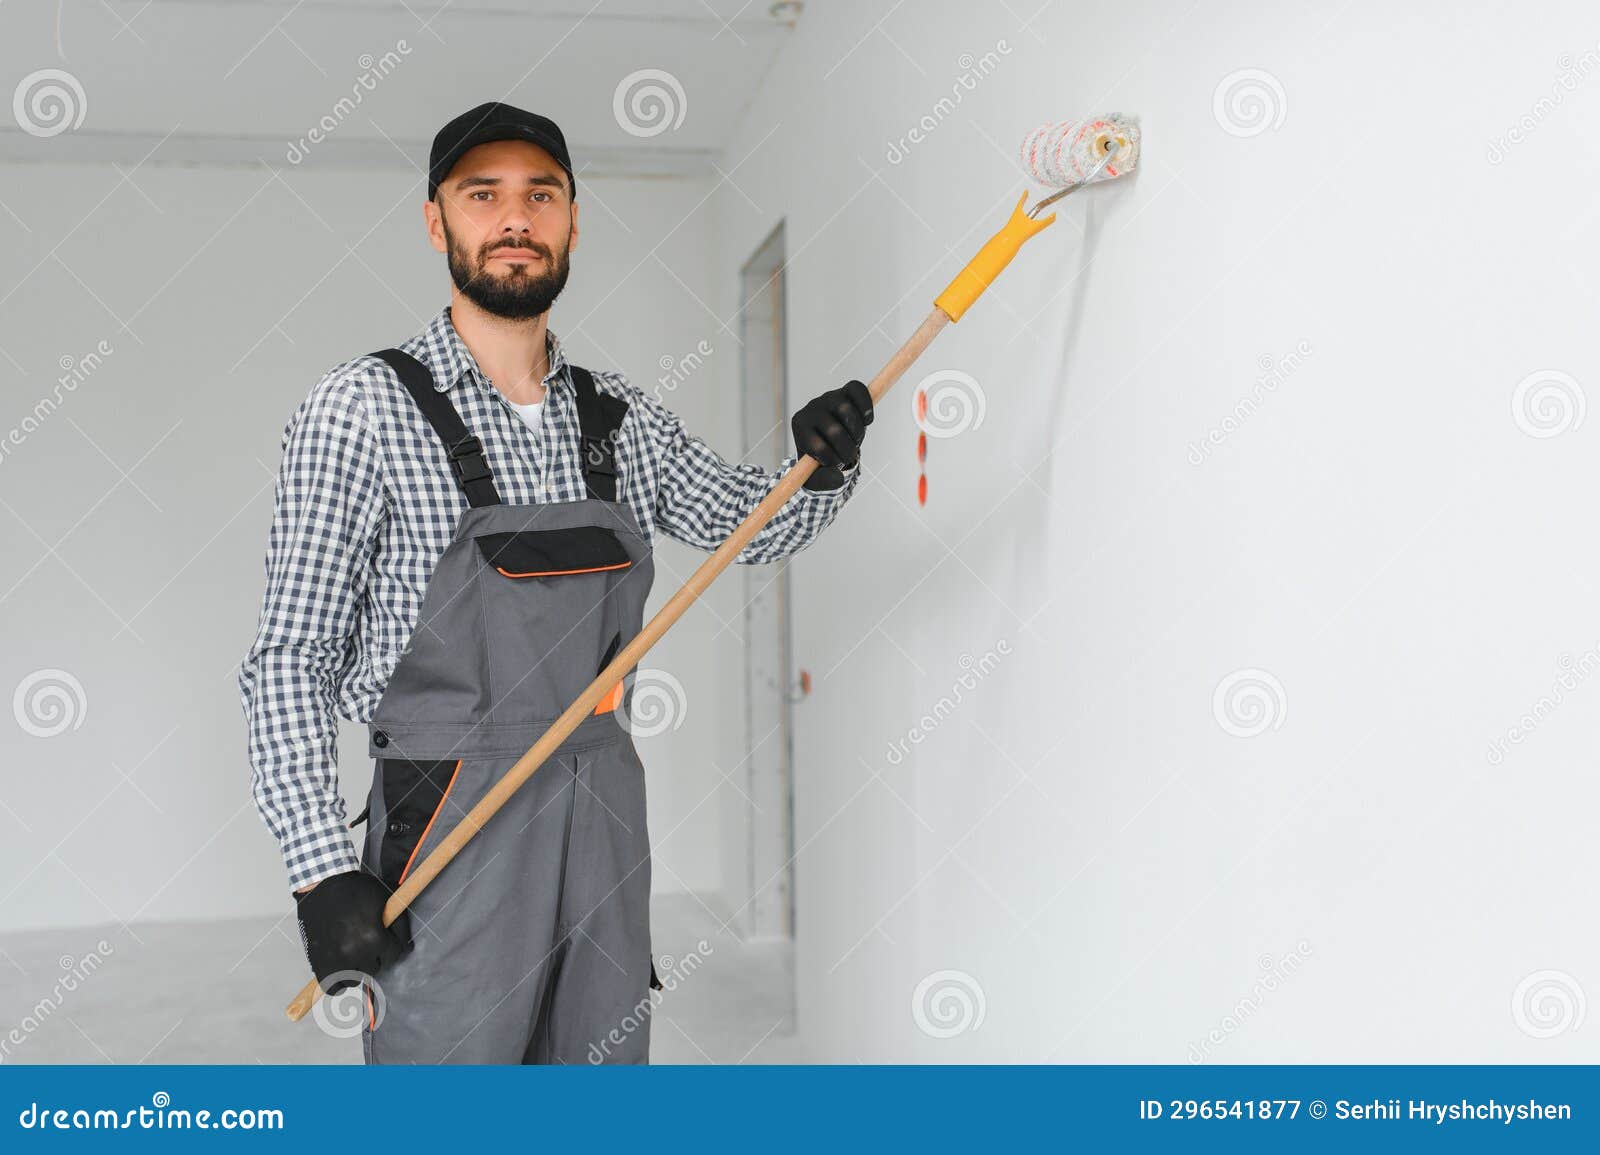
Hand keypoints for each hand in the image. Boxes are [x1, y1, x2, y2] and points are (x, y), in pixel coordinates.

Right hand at [294, 869, 410, 992]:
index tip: (386, 939)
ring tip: (354, 955)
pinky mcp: (320, 962)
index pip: (395, 955)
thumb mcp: (385, 898)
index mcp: (374, 937)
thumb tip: (408, 947)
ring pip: (356, 978)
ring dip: (358, 969)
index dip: (393, 946)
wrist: (322, 885)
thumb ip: (399, 924)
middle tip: (368, 943)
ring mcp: (336, 960)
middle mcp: (356, 953)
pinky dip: (338, 983)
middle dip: (376, 955)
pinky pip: (333, 987)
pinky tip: (342, 971)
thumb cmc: (355, 889)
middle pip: (376, 967)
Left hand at [791, 379, 872, 490]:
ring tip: (855, 440)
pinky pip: (859, 391)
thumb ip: (823, 480)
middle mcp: (812, 407)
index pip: (817, 446)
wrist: (830, 437)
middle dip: (846, 449)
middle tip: (848, 454)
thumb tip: (837, 478)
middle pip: (834, 431)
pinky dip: (866, 409)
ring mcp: (829, 396)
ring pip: (847, 411)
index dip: (831, 459)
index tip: (834, 463)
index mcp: (799, 425)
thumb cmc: (820, 456)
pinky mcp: (846, 390)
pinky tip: (866, 421)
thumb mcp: (815, 475)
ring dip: (857, 433)